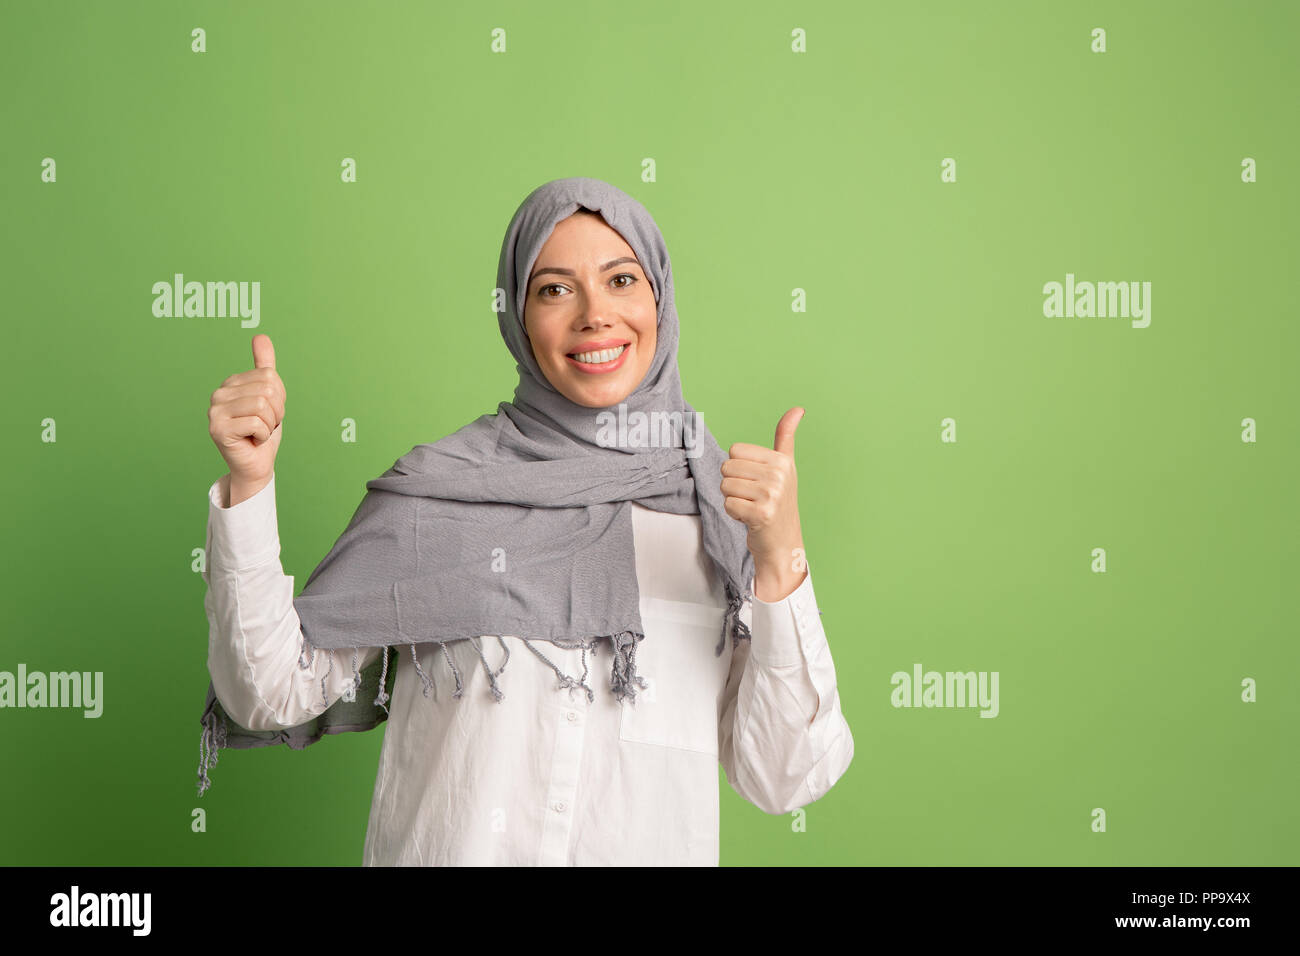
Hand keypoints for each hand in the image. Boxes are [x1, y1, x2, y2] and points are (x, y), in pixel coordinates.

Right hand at [207, 334, 284, 492]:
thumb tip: (260, 336)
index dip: (279, 399)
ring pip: (263, 406)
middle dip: (276, 412)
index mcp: (230, 383)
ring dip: (269, 425)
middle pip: (267, 390)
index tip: (268, 414)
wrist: (256, 464)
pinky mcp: (218, 429)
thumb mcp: (270, 396)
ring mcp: (215, 411)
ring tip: (258, 432)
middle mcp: (218, 394)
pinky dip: (263, 435)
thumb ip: (264, 366)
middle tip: (264, 426)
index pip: (270, 377)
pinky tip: (251, 440)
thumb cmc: (263, 431)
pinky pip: (257, 423)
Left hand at [721, 407, 807, 600]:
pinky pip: (728, 504)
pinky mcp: (761, 514)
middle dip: (734, 484)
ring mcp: (771, 495)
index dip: (739, 468)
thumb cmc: (779, 501)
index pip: (735, 450)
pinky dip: (734, 514)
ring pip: (725, 486)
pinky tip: (750, 518)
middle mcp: (779, 476)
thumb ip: (786, 436)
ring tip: (751, 507)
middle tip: (752, 497)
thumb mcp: (785, 466)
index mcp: (782, 460)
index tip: (756, 481)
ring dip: (733, 499)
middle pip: (727, 467)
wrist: (783, 542)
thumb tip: (797, 409)